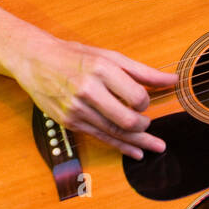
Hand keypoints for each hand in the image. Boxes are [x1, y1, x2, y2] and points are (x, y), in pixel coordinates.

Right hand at [12, 33, 177, 158]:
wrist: (35, 61)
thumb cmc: (75, 55)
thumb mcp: (109, 56)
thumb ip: (142, 71)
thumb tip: (172, 80)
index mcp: (101, 69)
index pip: (136, 96)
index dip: (146, 102)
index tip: (144, 100)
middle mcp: (88, 90)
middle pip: (126, 120)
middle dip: (144, 126)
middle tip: (151, 125)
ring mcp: (77, 109)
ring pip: (114, 133)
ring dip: (138, 142)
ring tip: (155, 146)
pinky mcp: (70, 122)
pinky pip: (100, 138)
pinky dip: (120, 147)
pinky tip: (135, 152)